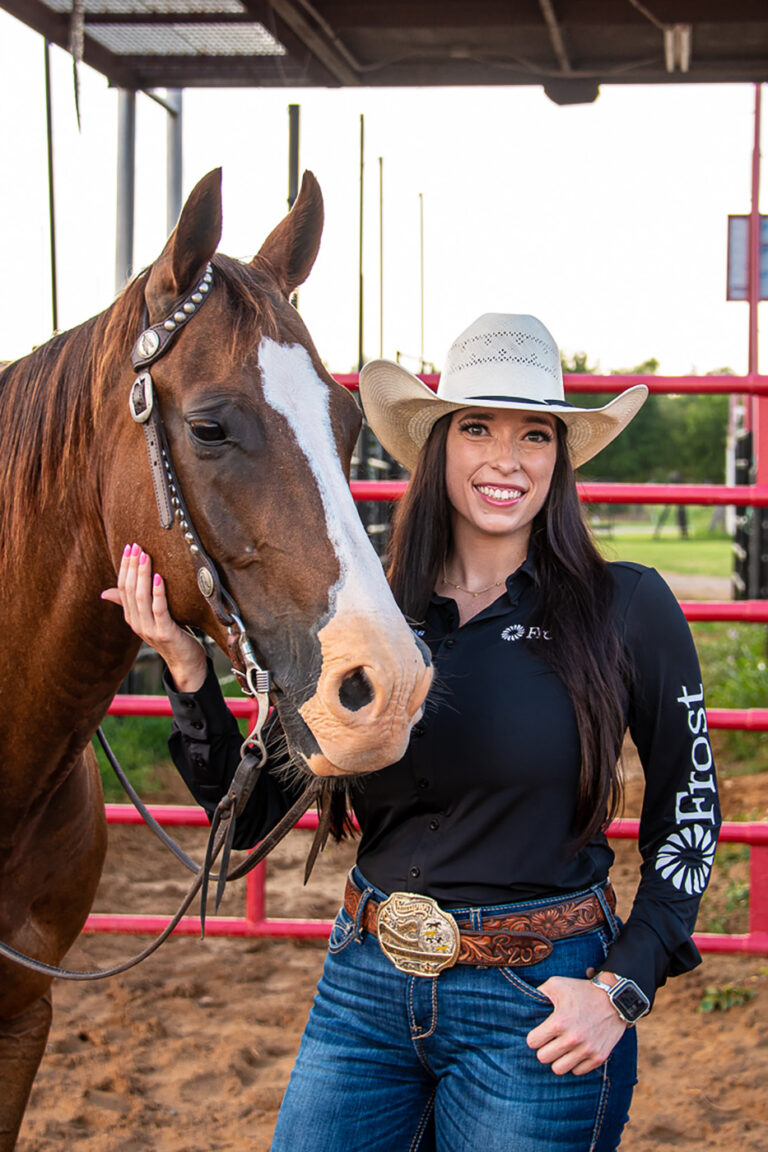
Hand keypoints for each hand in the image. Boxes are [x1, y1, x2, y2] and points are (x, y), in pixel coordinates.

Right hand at [101, 543, 206, 691]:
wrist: (186, 662)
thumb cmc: (171, 635)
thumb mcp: (150, 617)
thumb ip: (132, 603)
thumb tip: (104, 592)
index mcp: (131, 617)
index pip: (122, 588)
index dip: (124, 567)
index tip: (128, 547)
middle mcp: (137, 623)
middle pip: (129, 590)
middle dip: (132, 566)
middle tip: (136, 546)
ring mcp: (149, 629)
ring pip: (141, 598)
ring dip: (142, 575)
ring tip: (146, 556)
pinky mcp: (165, 633)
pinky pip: (159, 610)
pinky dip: (158, 593)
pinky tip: (159, 578)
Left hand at [526, 976, 627, 1075]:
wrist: (615, 999)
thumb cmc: (582, 990)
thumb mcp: (557, 984)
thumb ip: (539, 993)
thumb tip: (525, 1003)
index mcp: (559, 1021)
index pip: (532, 1042)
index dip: (534, 1037)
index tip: (540, 1033)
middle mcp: (572, 1038)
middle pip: (543, 1058)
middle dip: (544, 1049)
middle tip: (550, 1041)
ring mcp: (586, 1050)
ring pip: (559, 1069)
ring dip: (558, 1059)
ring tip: (561, 1048)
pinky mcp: (598, 1057)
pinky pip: (577, 1071)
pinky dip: (575, 1063)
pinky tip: (576, 1051)